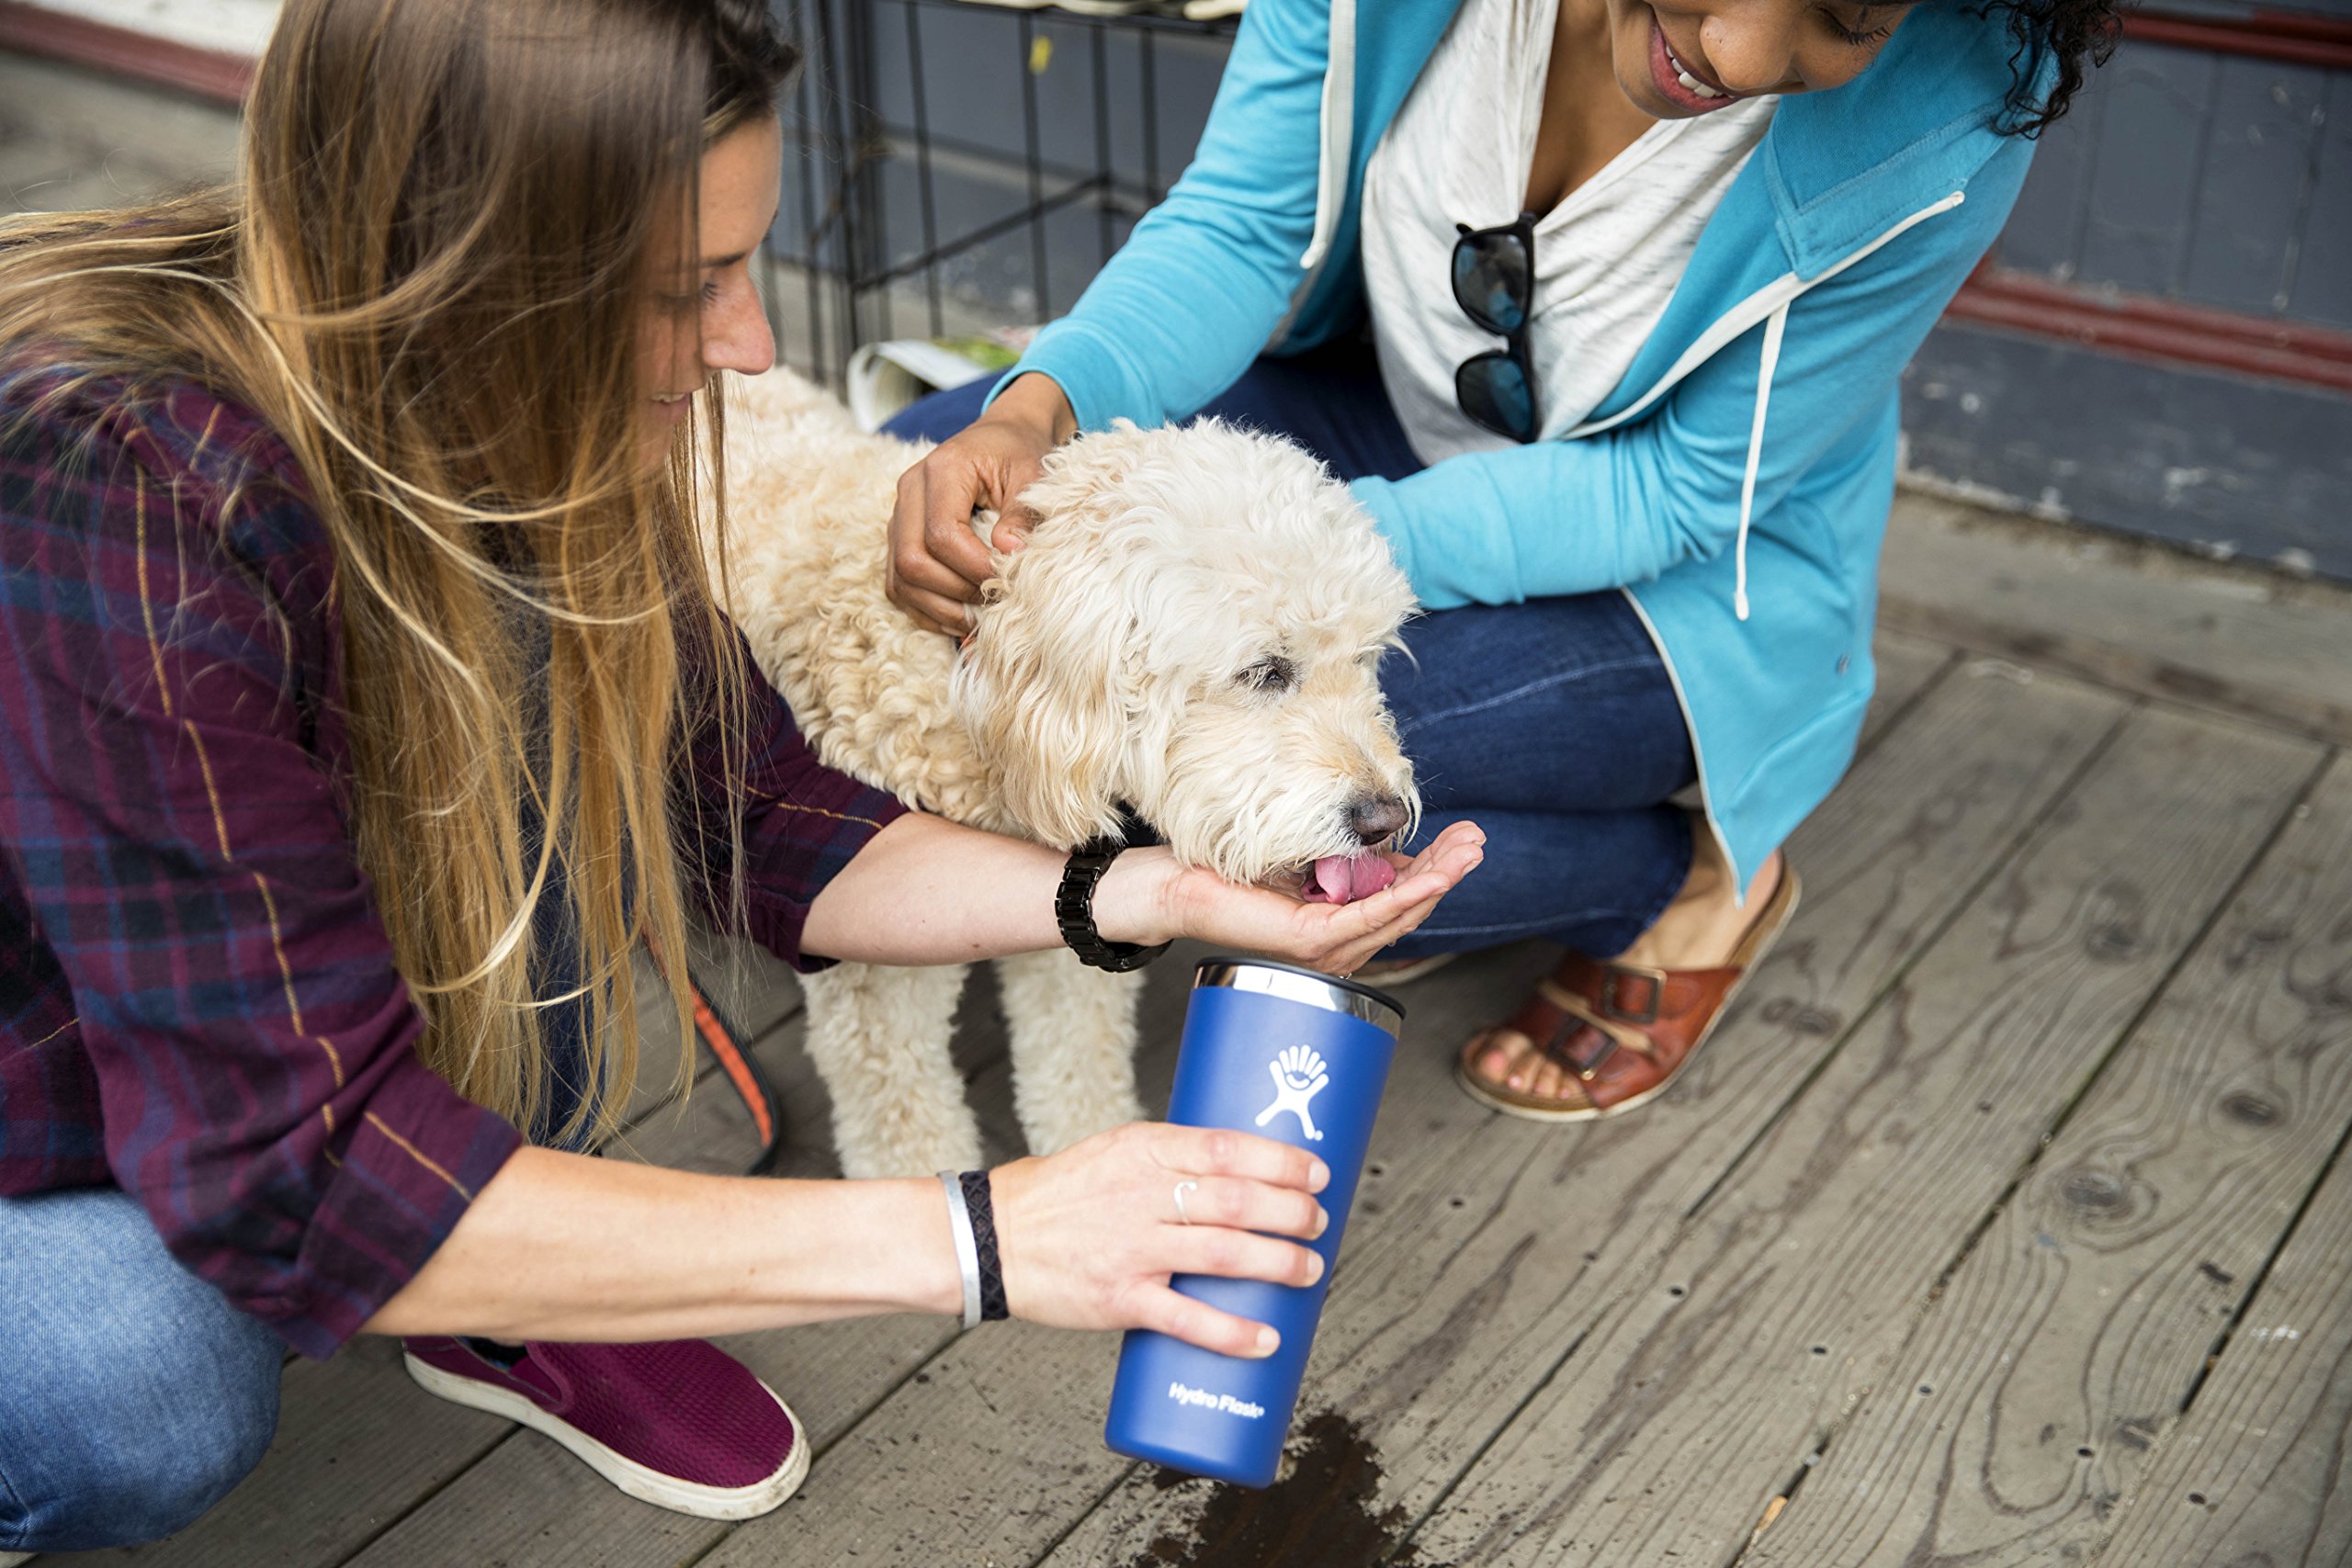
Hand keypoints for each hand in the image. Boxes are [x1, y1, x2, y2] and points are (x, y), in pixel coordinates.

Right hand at [887, 373, 1075, 636]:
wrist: (1000, 438)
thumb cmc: (1018, 454)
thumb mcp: (1032, 474)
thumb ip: (1022, 513)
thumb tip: (1008, 552)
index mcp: (941, 470)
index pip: (942, 533)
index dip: (973, 566)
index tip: (1006, 579)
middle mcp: (909, 492)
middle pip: (911, 560)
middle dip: (955, 591)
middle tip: (993, 600)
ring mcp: (899, 516)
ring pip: (900, 579)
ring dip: (939, 608)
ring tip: (978, 617)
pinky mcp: (899, 538)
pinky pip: (897, 586)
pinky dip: (926, 609)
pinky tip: (959, 617)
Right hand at [989, 1122, 1330, 1355]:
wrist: (993, 1237)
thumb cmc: (1060, 1194)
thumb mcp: (1114, 1151)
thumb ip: (1170, 1160)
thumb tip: (1242, 1172)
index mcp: (1143, 1150)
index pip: (1226, 1147)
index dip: (1280, 1161)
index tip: (1315, 1172)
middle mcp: (1141, 1195)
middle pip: (1236, 1200)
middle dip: (1291, 1212)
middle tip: (1318, 1221)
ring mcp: (1132, 1249)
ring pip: (1224, 1254)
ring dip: (1279, 1264)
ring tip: (1309, 1270)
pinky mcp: (1120, 1299)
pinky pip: (1187, 1320)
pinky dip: (1232, 1333)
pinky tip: (1265, 1339)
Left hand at [1091, 821, 1486, 976]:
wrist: (1176, 884)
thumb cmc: (1231, 870)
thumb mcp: (1304, 857)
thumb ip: (1345, 860)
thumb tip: (1387, 846)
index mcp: (1338, 925)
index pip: (1399, 901)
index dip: (1435, 870)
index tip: (1463, 840)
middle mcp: (1338, 944)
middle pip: (1408, 909)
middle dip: (1448, 872)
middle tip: (1478, 842)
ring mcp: (1326, 947)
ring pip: (1397, 914)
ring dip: (1437, 881)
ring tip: (1467, 852)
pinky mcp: (1311, 940)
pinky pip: (1368, 916)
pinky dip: (1402, 895)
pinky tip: (1426, 875)